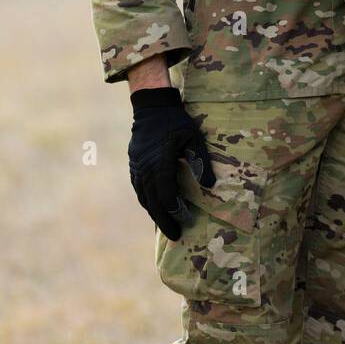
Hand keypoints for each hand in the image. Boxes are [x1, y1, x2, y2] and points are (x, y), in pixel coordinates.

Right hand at [127, 87, 215, 239]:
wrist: (151, 107)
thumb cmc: (175, 121)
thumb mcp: (193, 137)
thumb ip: (200, 161)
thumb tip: (210, 185)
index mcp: (160, 162)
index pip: (166, 194)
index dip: (175, 210)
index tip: (186, 220)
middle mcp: (145, 168)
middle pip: (153, 202)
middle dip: (164, 220)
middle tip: (175, 235)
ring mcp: (136, 167)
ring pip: (144, 197)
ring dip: (155, 213)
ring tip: (166, 226)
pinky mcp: (134, 164)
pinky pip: (139, 189)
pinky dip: (147, 201)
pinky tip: (155, 207)